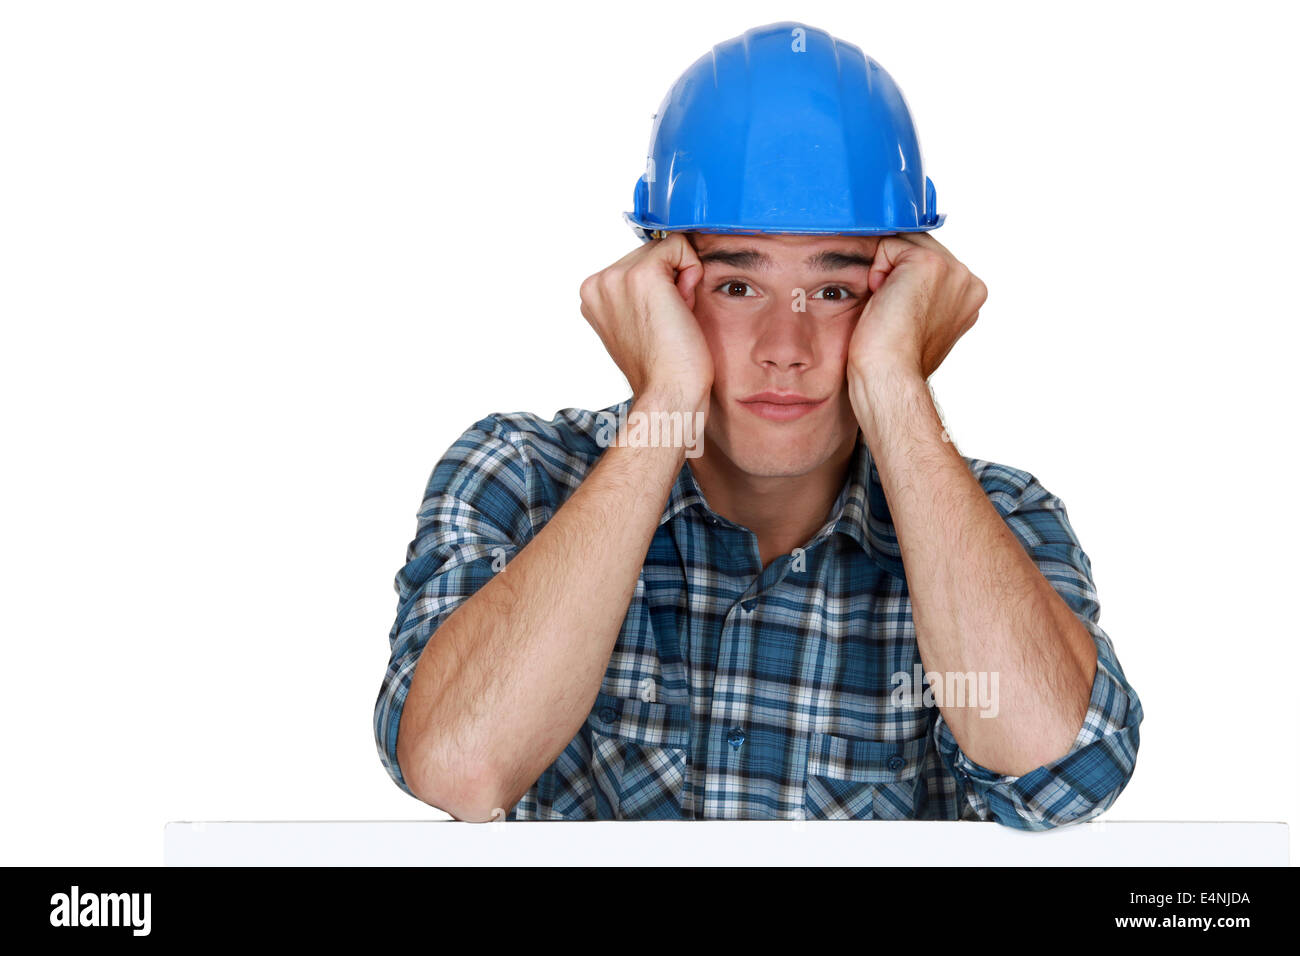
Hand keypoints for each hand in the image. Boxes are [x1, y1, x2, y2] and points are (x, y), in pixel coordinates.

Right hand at [579, 234, 712, 415]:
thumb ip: (638, 292)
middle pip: (652, 253)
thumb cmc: (664, 369)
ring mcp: (616, 277)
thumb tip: (665, 262)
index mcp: (593, 295)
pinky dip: (692, 271)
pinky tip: (684, 307)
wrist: (669, 393)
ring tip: (673, 318)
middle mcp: (598, 283)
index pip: (638, 263)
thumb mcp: (638, 321)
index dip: (659, 289)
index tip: (657, 323)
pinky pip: (680, 245)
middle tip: (668, 323)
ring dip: (681, 279)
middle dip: (670, 281)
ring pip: (666, 248)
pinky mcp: (643, 275)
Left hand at [847, 231, 986, 382]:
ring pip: (904, 244)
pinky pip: (889, 245)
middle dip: (896, 272)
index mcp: (970, 296)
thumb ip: (925, 293)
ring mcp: (952, 270)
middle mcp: (967, 281)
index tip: (899, 311)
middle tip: (892, 309)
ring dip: (886, 272)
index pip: (932, 261)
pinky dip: (876, 270)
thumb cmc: (896, 359)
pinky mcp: (928, 262)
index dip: (904, 279)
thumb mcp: (921, 320)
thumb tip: (904, 276)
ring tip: (889, 305)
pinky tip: (883, 299)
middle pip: (918, 247)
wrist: (889, 374)